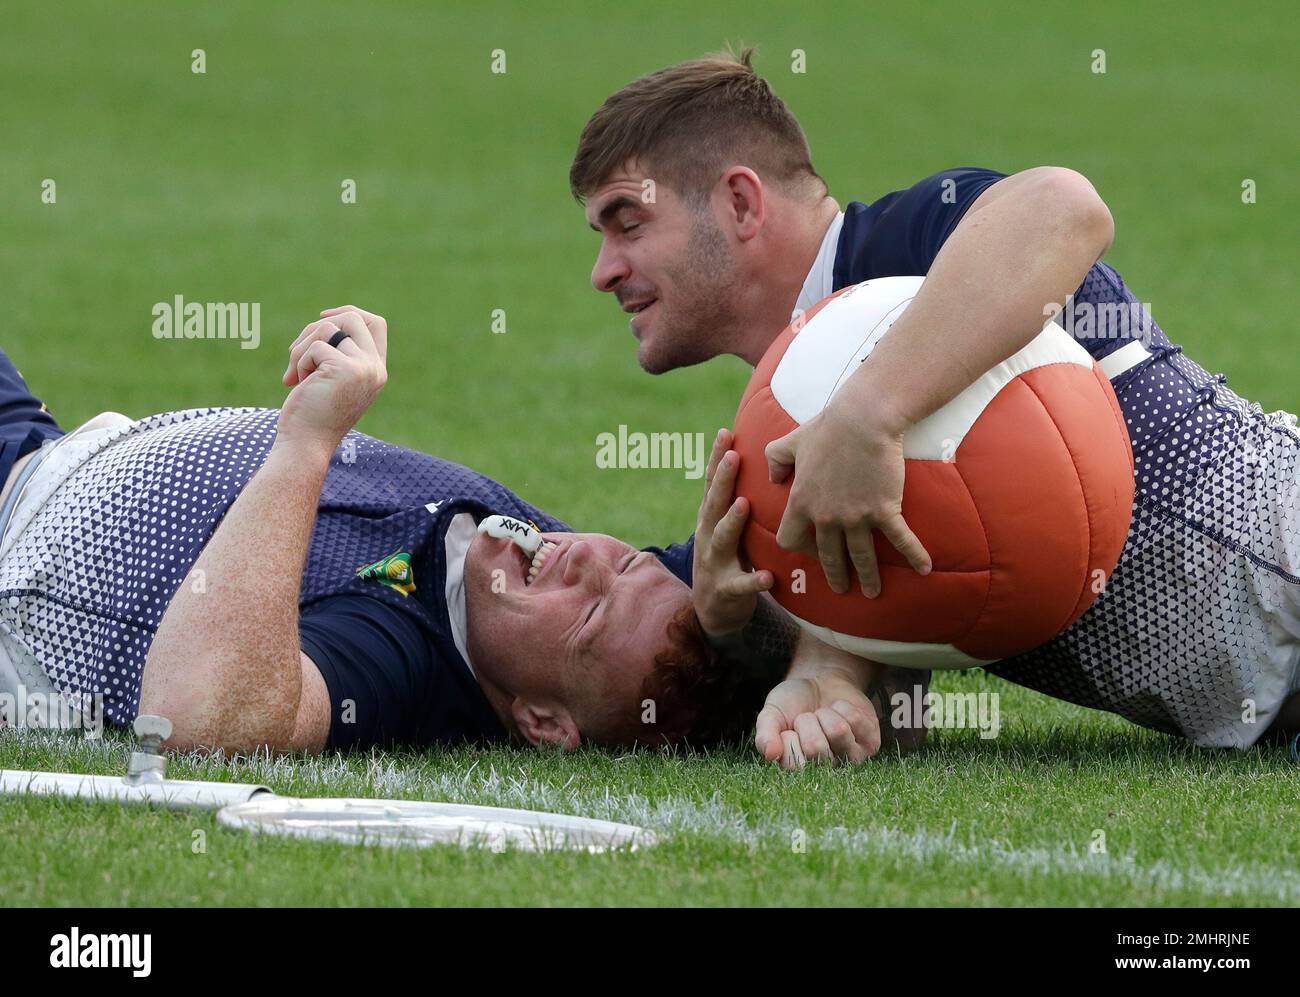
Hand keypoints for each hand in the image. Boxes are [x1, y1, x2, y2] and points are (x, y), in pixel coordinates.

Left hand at [277, 305, 388, 449]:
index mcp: (376, 370)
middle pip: (352, 317)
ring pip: (328, 328)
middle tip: (296, 352)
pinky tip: (298, 384)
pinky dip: (299, 362)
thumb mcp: (332, 380)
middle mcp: (375, 368)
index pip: (376, 324)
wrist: (306, 444)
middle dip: (315, 327)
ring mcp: (364, 368)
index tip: (323, 316)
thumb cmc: (312, 415)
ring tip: (295, 375)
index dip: (349, 312)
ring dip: (301, 348)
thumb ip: (338, 353)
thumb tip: (324, 319)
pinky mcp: (345, 369)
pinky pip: (314, 346)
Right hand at [692, 428, 773, 637]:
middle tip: (734, 456)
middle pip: (714, 504)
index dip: (717, 459)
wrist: (712, 612)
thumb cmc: (728, 561)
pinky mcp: (725, 591)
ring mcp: (714, 563)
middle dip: (724, 480)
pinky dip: (753, 582)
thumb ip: (738, 504)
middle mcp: (708, 537)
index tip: (726, 432)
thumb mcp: (728, 530)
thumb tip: (765, 466)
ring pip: (721, 539)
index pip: (713, 485)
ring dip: (732, 522)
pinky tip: (768, 578)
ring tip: (744, 505)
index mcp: (710, 520)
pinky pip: (740, 585)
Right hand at [755, 635, 882, 768]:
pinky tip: (839, 712)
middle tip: (807, 719)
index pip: (794, 765)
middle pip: (816, 748)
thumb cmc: (792, 703)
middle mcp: (826, 770)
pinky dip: (842, 707)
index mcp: (799, 769)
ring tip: (823, 715)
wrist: (818, 682)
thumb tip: (770, 754)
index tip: (788, 730)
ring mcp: (850, 759)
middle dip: (807, 722)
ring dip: (826, 714)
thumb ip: (765, 734)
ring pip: (838, 732)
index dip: (789, 739)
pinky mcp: (870, 744)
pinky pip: (856, 720)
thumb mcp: (771, 714)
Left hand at [765, 397, 930, 597]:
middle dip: (835, 575)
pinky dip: (914, 556)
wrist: (863, 419)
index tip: (809, 551)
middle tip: (841, 588)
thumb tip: (772, 478)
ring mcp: (856, 517)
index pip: (789, 539)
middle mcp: (826, 516)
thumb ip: (775, 461)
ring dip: (868, 577)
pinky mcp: (884, 510)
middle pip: (827, 556)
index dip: (798, 547)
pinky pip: (901, 540)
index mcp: (802, 502)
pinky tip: (924, 569)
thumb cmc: (827, 428)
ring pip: (861, 557)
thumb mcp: (790, 442)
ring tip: (872, 592)